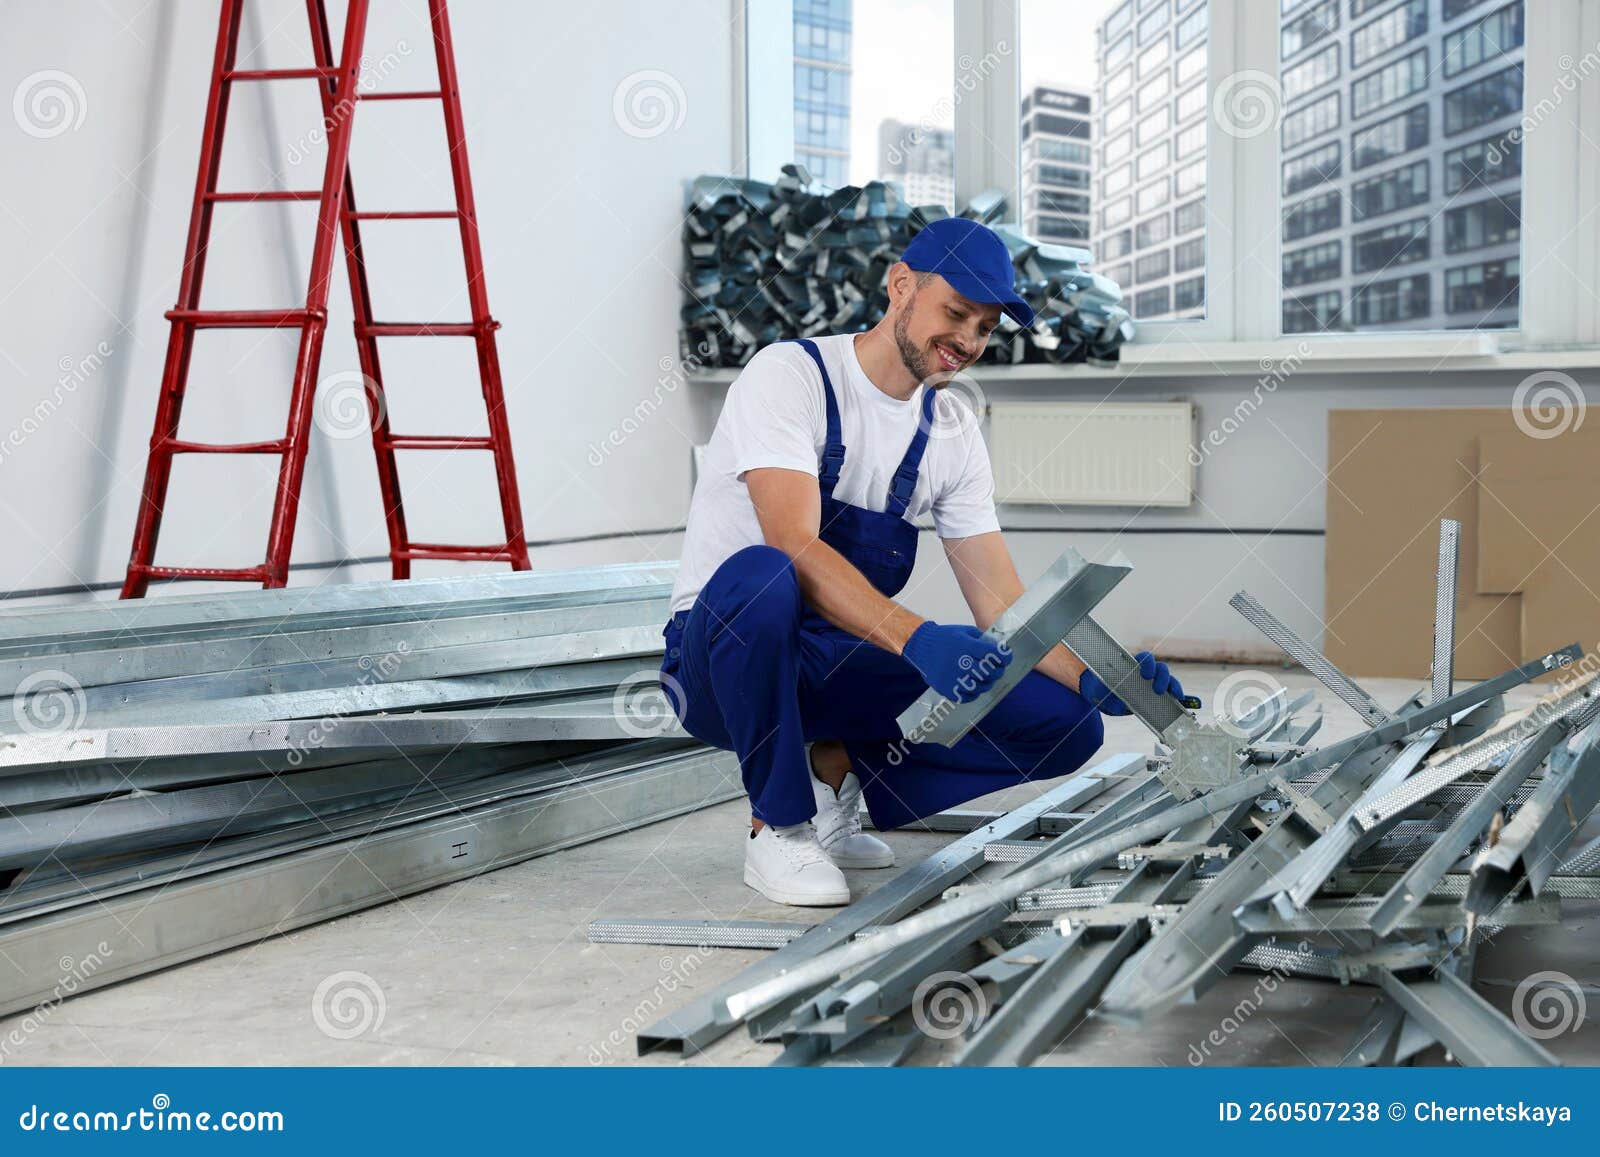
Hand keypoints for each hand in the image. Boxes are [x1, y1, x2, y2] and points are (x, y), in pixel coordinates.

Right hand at [903, 622, 1010, 702]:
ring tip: (986, 678)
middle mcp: (959, 662)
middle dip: (998, 671)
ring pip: (981, 686)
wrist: (921, 648)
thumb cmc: (945, 638)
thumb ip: (982, 640)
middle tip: (998, 669)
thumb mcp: (965, 631)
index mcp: (965, 645)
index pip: (992, 653)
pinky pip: (968, 697)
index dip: (1005, 657)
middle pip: (989, 672)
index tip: (1007, 657)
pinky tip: (974, 685)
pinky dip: (975, 692)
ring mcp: (953, 678)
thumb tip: (1000, 649)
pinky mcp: (947, 689)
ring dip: (988, 683)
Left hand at [1077, 652, 1192, 716]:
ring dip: (1172, 686)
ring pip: (1168, 679)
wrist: (1100, 697)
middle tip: (1157, 690)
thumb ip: (1109, 693)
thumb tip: (1121, 701)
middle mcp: (1144, 672)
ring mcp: (1151, 682)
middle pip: (1160, 668)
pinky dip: (1176, 694)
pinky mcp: (1155, 694)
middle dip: (1162, 677)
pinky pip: (1169, 691)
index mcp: (1132, 665)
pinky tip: (1179, 700)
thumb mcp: (1101, 690)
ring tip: (1173, 697)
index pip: (1144, 658)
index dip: (1148, 663)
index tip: (1146, 674)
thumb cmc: (1100, 688)